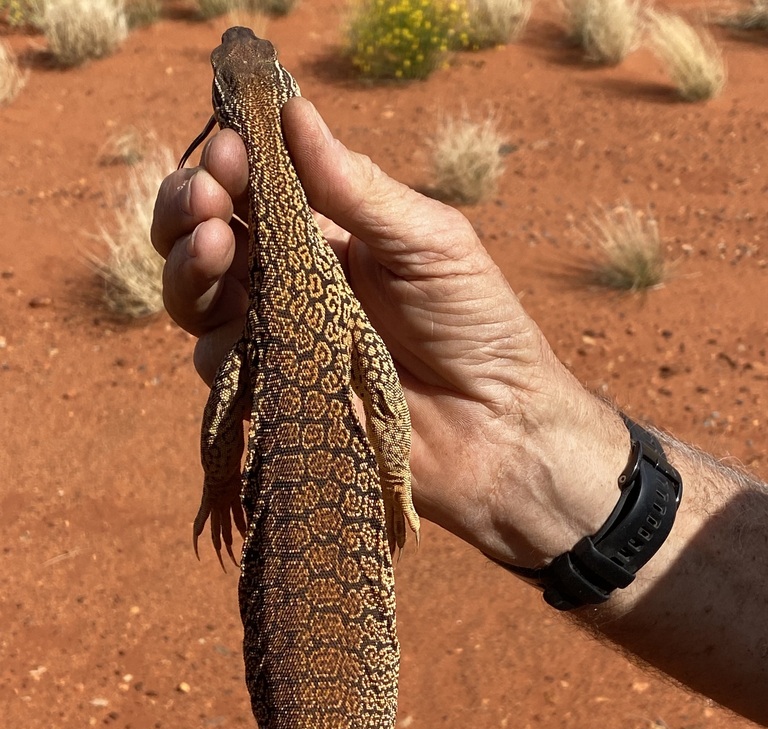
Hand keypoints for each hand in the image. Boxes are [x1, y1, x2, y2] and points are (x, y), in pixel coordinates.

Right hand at [152, 97, 627, 568]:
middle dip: (190, 206)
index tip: (232, 147)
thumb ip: (358, 187)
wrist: (496, 429)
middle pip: (208, 235)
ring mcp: (277, 339)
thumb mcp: (429, 242)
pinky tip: (242, 326)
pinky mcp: (273, 395)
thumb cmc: (477, 326)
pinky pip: (219, 367)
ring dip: (189, 265)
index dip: (232, 162)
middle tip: (205, 195)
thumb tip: (295, 112)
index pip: (255, 186)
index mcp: (326, 233)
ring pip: (198, 297)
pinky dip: (217, 342)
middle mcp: (290, 281)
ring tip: (213, 244)